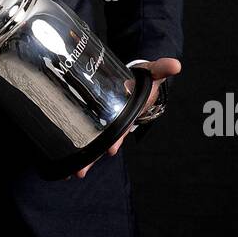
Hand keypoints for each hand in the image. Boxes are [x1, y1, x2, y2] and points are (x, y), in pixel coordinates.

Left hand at [69, 57, 181, 179]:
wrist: (136, 80)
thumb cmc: (144, 80)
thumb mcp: (153, 73)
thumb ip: (161, 69)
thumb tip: (175, 65)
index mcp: (128, 115)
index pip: (122, 130)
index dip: (116, 139)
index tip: (111, 148)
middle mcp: (115, 124)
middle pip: (103, 143)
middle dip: (93, 156)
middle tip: (81, 171)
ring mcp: (104, 124)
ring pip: (92, 144)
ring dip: (83, 158)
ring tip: (72, 172)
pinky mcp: (94, 120)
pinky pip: (84, 134)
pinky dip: (74, 145)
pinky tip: (62, 158)